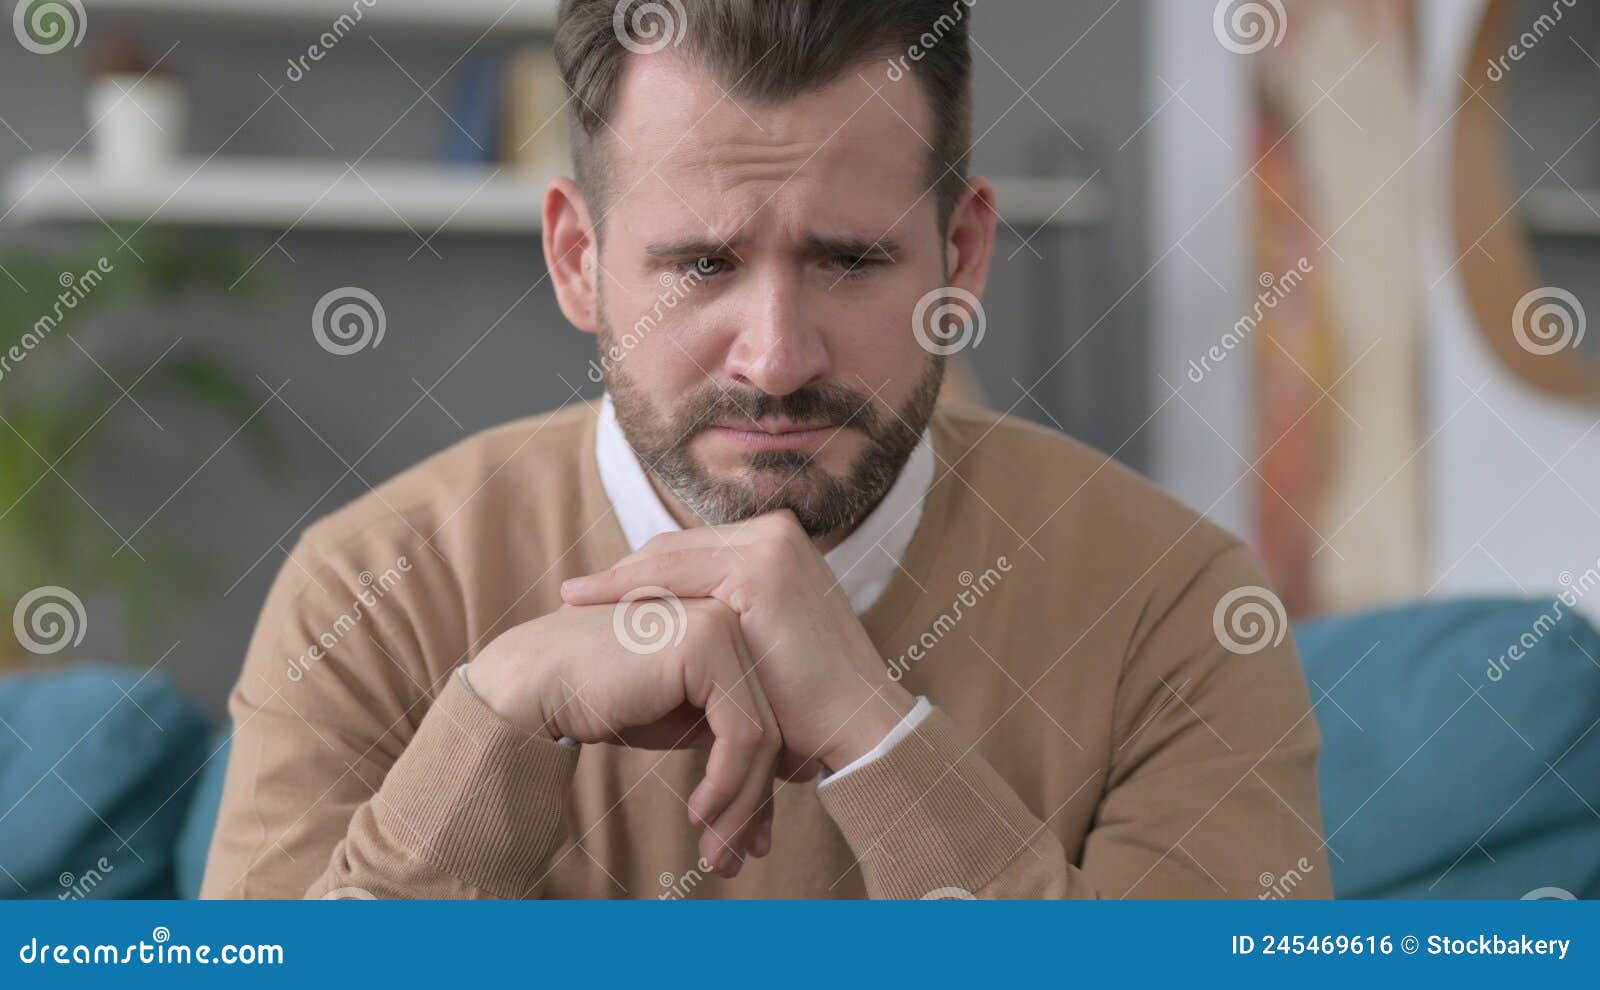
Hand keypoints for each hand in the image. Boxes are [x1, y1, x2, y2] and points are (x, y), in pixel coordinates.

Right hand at [467, 598, 794, 875]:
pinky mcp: (707, 647)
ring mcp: (722, 626)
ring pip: (761, 735)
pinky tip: (699, 815)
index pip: (763, 713)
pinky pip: (740, 733)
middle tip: (736, 860)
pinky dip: (726, 785)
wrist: (530, 683)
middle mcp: (731, 615)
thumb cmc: (597, 701)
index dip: (760, 785)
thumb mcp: (676, 717)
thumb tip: (782, 774)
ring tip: (717, 855)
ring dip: (740, 806)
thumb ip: (723, 729)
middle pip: (768, 725)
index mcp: (727, 626)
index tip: (751, 841)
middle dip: (753, 804)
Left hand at [560, 511, 917, 772]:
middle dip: (623, 572)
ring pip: (668, 556)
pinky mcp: (760, 569)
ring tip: (572, 601)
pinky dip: (628, 588)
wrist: (857, 727)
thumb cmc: (808, 705)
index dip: (640, 571)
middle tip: (574, 597)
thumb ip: (724, 623)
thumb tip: (667, 629)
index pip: (692, 548)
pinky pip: (672, 573)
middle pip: (675, 546)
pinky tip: (592, 605)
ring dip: (616, 578)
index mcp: (781, 543)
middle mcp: (779, 531)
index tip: (593, 595)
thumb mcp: (759, 647)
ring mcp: (772, 545)